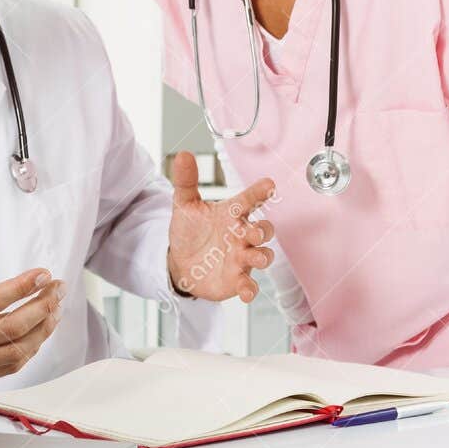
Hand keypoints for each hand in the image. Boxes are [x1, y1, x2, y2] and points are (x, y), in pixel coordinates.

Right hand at [0, 268, 64, 383]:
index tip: (42, 275)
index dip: (20, 287)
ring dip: (42, 328)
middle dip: (42, 305)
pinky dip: (30, 348)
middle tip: (57, 289)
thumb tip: (0, 270)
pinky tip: (40, 333)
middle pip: (11, 327)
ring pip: (15, 350)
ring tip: (55, 308)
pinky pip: (9, 366)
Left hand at [166, 151, 276, 303]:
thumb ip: (186, 181)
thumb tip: (183, 155)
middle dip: (263, 230)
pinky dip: (250, 289)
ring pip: (263, 256)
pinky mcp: (238, 279)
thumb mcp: (185, 205)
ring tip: (253, 258)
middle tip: (253, 230)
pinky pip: (250, 285)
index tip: (268, 185)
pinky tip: (245, 292)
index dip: (259, 193)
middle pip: (264, 230)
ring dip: (261, 257)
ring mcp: (242, 257)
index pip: (249, 200)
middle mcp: (242, 235)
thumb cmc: (190, 231)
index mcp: (232, 214)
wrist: (180, 262)